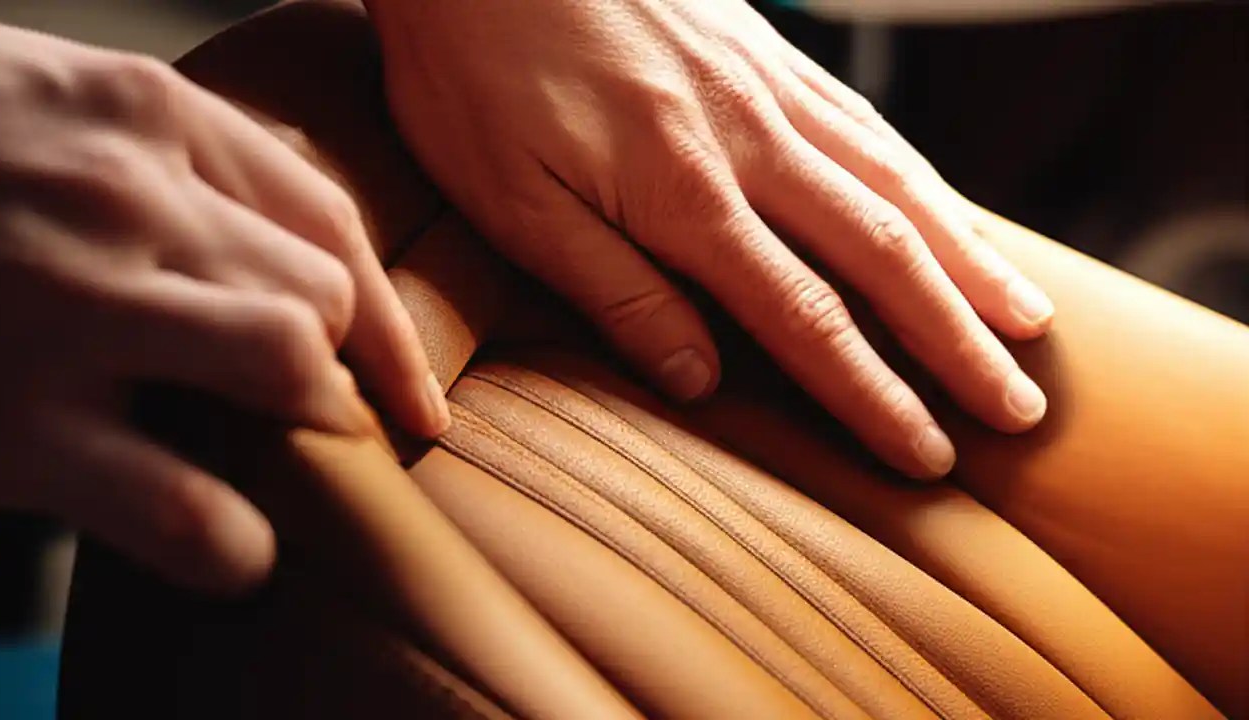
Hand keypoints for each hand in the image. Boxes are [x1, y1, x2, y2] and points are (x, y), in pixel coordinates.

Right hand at [0, 21, 447, 592]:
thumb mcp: (43, 102)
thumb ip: (161, 157)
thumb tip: (275, 251)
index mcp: (140, 114)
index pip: (330, 218)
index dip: (389, 320)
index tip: (414, 390)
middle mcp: (123, 199)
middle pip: (323, 297)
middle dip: (337, 374)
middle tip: (310, 424)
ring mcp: (69, 309)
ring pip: (289, 368)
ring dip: (304, 430)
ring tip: (268, 462)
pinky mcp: (12, 425)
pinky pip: (195, 510)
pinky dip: (232, 547)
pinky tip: (224, 548)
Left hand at [369, 0, 1053, 478]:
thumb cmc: (475, 71)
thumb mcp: (511, 202)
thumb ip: (615, 291)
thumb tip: (700, 380)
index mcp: (686, 194)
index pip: (807, 318)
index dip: (874, 394)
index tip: (929, 452)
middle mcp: (751, 140)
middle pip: (882, 255)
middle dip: (958, 341)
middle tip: (1020, 407)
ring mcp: (769, 87)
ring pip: (898, 182)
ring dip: (968, 260)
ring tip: (1027, 321)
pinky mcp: (767, 49)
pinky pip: (869, 123)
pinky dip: (927, 179)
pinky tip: (951, 212)